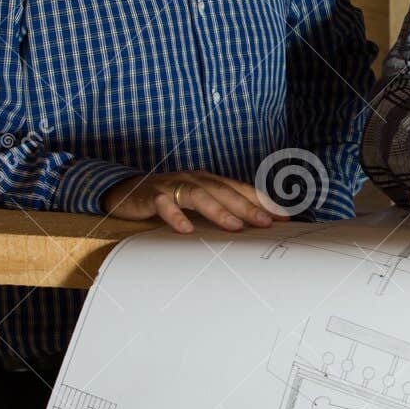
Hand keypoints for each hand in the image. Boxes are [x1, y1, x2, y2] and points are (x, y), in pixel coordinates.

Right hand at [101, 170, 287, 233]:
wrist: (126, 191)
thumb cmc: (168, 199)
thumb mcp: (196, 204)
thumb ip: (218, 211)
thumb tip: (248, 229)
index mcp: (208, 180)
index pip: (240, 189)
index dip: (261, 201)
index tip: (283, 217)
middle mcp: (194, 179)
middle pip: (224, 191)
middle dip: (247, 207)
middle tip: (266, 223)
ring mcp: (173, 185)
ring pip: (199, 195)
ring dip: (219, 210)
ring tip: (235, 226)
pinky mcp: (152, 196)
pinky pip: (165, 204)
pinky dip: (175, 216)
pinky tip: (186, 229)